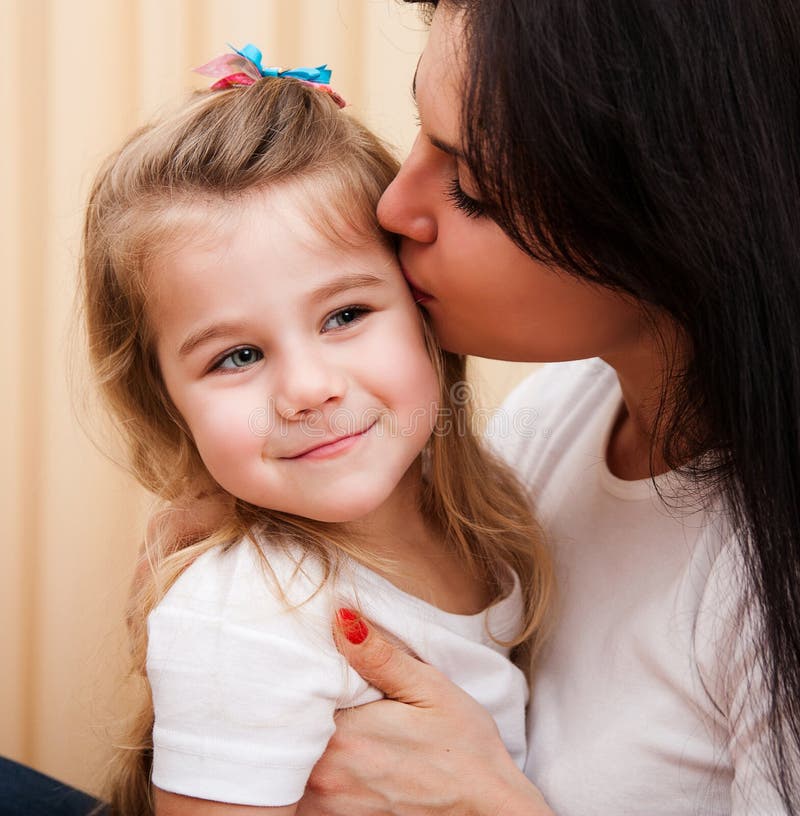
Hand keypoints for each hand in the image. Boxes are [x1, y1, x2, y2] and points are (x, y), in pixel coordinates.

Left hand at [297, 610, 552, 815]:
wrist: (488, 810)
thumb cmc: (464, 748)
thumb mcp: (428, 689)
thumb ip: (379, 656)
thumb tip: (339, 616)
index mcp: (344, 736)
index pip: (294, 696)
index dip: (299, 675)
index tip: (314, 661)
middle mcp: (325, 776)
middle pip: (289, 729)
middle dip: (299, 706)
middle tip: (322, 684)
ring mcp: (328, 805)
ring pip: (292, 761)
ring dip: (301, 739)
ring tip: (330, 717)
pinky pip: (303, 790)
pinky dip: (310, 768)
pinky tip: (338, 751)